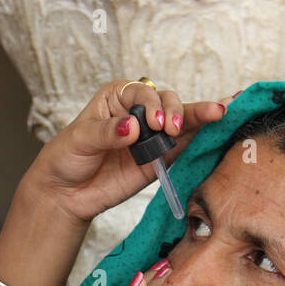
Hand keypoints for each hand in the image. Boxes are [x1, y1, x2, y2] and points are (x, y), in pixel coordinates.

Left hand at [23, 81, 232, 225]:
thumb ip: (107, 132)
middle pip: (168, 102)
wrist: (65, 193)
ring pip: (182, 121)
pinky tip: (219, 125)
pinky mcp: (159, 160)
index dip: (150, 105)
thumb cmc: (67, 157)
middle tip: (170, 129)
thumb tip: (134, 128)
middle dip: (176, 111)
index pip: (143, 93)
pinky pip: (183, 147)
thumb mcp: (80, 139)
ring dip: (199, 116)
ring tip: (218, 113)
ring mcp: (151, 137)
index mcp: (118, 97)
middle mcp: (139, 113)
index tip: (151, 124)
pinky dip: (200, 138)